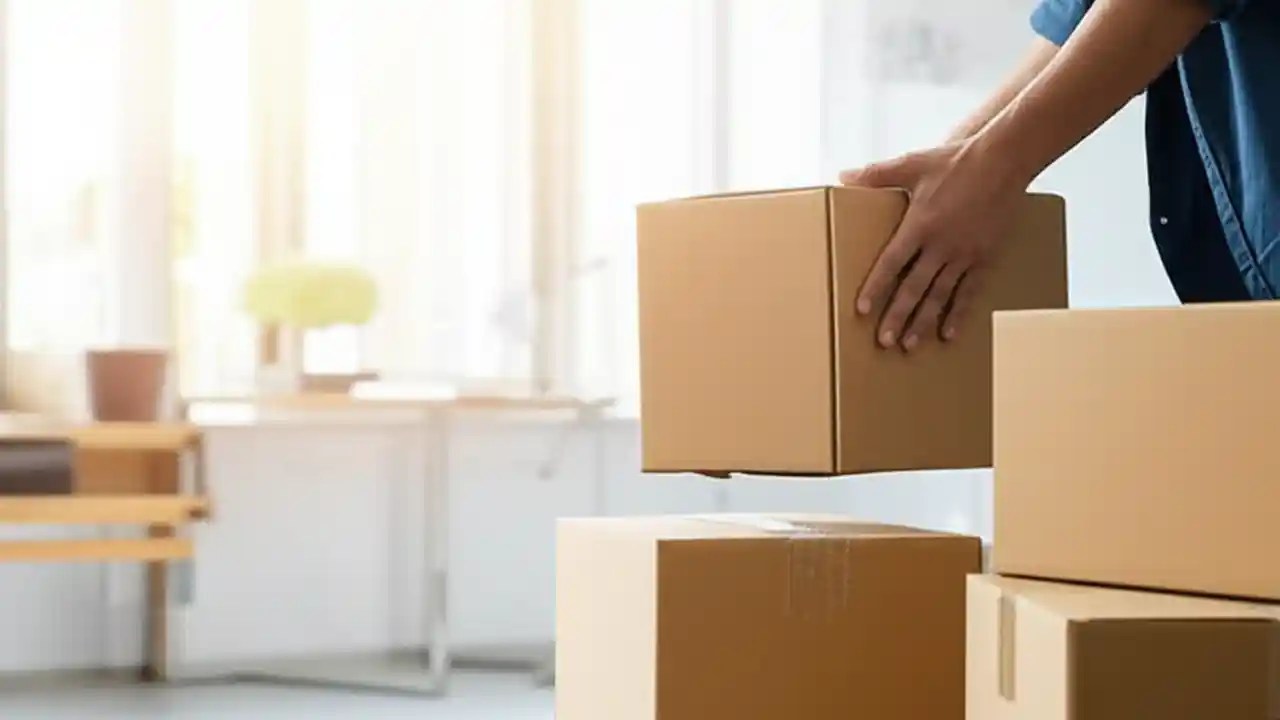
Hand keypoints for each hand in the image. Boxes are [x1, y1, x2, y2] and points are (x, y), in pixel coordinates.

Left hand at [839, 140, 1026, 351]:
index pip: (891, 262)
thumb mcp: (911, 164)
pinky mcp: (984, 257)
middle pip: (914, 287)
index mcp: (919, 224)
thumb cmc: (955, 161)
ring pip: (940, 295)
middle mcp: (940, 244)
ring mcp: (964, 253)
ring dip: (923, 321)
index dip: (876, 287)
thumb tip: (843, 176)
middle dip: (897, 316)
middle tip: (884, 341)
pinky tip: (948, 334)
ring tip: (909, 345)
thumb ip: (876, 174)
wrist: (1003, 160)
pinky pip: (969, 291)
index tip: (862, 310)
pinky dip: (958, 313)